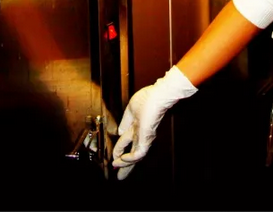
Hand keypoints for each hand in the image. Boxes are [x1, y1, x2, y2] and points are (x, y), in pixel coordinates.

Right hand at [112, 65, 196, 179]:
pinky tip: (123, 159)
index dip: (120, 151)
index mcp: (137, 128)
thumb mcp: (130, 111)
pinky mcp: (146, 137)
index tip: (114, 158)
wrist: (158, 95)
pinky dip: (130, 158)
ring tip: (117, 168)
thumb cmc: (147, 99)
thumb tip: (118, 132)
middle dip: (125, 165)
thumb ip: (124, 123)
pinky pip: (139, 152)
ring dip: (126, 164)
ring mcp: (145, 137)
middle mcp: (141, 135)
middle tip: (119, 176)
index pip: (127, 144)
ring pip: (136, 156)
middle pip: (133, 154)